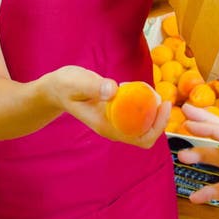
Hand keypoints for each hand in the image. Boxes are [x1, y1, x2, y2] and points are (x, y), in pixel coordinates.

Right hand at [49, 65, 170, 148]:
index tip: (163, 104)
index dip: (157, 125)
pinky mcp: (114, 117)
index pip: (140, 137)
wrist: (55, 90)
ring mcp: (113, 124)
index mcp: (106, 126)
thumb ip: (93, 85)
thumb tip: (113, 90)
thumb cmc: (65, 85)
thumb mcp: (77, 81)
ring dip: (153, 114)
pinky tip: (140, 90)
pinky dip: (143, 108)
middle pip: (145, 136)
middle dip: (159, 121)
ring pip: (142, 128)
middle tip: (164, 99)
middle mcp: (112, 129)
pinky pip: (135, 119)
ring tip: (154, 94)